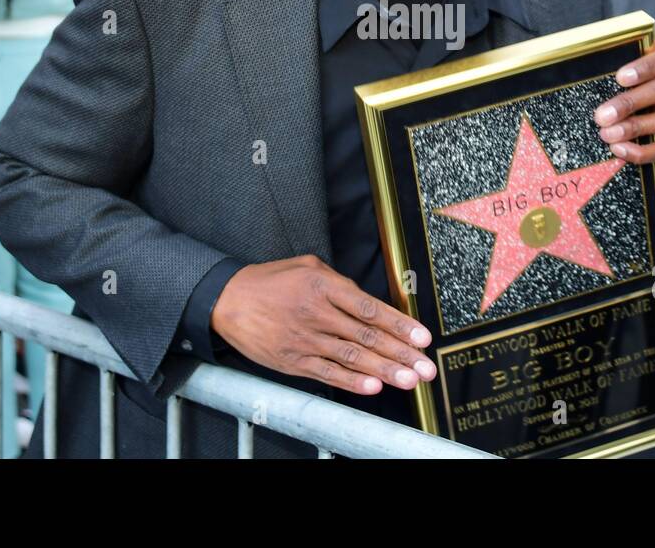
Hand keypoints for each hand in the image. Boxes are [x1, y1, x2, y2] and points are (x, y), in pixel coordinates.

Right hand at [210, 256, 436, 395]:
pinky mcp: (293, 360)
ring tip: (409, 380)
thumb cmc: (270, 281)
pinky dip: (352, 382)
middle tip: (426, 367)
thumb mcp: (307, 267)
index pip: (370, 309)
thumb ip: (340, 282)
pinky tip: (373, 387)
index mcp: (324, 286)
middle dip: (401, 353)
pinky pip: (328, 373)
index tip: (422, 337)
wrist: (228, 300)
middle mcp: (317, 313)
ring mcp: (305, 339)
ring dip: (385, 371)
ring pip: (352, 357)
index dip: (400, 324)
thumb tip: (369, 303)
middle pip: (367, 337)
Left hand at [593, 42, 654, 164]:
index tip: (620, 78)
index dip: (647, 67)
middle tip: (603, 116)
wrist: (650, 110)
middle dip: (630, 103)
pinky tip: (620, 149)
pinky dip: (643, 151)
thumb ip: (619, 73)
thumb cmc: (634, 85)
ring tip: (609, 135)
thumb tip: (592, 79)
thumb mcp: (629, 72)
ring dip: (636, 128)